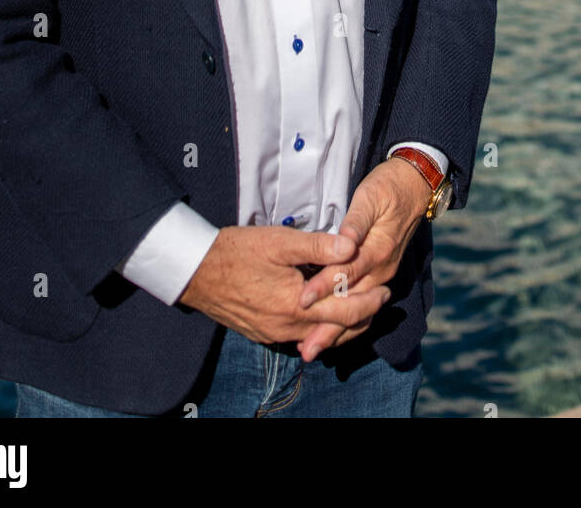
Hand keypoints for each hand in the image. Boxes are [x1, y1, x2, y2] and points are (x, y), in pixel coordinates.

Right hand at [176, 225, 391, 345]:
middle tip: (379, 301)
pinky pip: (298, 336)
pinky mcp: (261, 332)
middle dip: (362, 316)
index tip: (385, 291)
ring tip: (357, 308)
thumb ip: (318, 245)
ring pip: (318, 336)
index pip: (346, 312)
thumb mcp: (280, 242)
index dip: (370, 303)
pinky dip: (318, 328)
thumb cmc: (237, 252)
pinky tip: (321, 314)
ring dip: (342, 325)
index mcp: (296, 305)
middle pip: (336, 330)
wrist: (195, 272)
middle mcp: (287, 327)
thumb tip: (352, 244)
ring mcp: (273, 333)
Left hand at [294, 157, 430, 361]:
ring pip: (357, 310)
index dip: (322, 287)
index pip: (345, 274)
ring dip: (336, 332)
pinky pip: (362, 304)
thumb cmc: (386, 188)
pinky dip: (346, 322)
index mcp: (377, 250)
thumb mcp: (370, 197)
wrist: (414, 188)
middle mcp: (382, 269)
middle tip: (305, 350)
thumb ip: (356, 222)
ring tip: (311, 350)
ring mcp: (383, 274)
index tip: (302, 301)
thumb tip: (345, 241)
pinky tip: (330, 332)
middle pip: (351, 303)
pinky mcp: (380, 274)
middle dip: (328, 327)